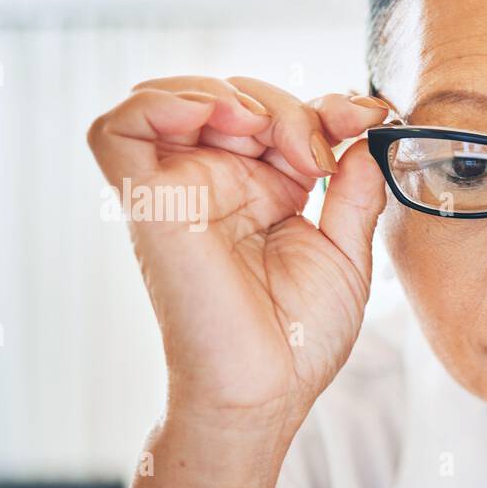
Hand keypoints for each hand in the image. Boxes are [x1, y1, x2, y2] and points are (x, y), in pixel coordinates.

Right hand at [87, 76, 392, 432]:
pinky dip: (162, 104)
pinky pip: (119, 130)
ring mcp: (179, 192)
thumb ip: (355, 192)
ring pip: (174, 97)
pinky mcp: (148, 205)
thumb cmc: (299, 341)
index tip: (368, 116)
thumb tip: (365, 137)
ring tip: (271, 137)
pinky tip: (220, 118)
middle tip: (321, 153)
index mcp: (262, 194)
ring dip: (230, 95)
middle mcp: (216, 186)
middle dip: (287, 106)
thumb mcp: (346, 254)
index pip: (279, 119)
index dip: (324, 106)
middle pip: (233, 98)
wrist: (266, 392)